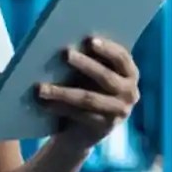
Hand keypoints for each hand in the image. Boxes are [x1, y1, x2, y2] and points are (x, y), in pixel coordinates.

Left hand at [38, 37, 140, 153]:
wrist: (83, 130)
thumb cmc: (86, 89)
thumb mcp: (91, 74)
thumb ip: (88, 59)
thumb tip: (65, 44)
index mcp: (130, 74)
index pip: (122, 57)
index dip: (107, 48)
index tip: (89, 40)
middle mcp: (130, 93)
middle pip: (106, 77)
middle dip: (85, 64)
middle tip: (65, 54)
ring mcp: (119, 112)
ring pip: (88, 98)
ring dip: (63, 91)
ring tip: (41, 87)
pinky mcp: (105, 127)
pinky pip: (80, 115)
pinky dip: (60, 107)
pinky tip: (44, 103)